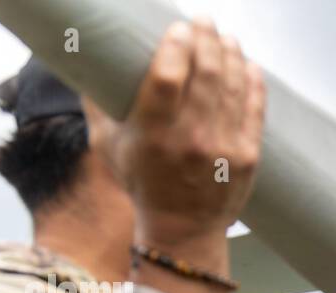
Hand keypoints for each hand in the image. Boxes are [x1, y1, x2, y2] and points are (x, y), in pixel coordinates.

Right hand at [85, 18, 265, 246]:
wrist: (183, 229)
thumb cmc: (142, 182)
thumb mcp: (109, 147)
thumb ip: (96, 105)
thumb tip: (82, 59)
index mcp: (153, 134)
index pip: (167, 77)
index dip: (176, 45)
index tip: (179, 27)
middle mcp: (190, 139)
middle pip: (205, 74)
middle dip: (207, 38)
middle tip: (204, 20)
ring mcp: (223, 148)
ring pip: (231, 86)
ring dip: (230, 53)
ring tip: (225, 37)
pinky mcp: (247, 157)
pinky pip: (253, 109)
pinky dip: (252, 81)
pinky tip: (247, 63)